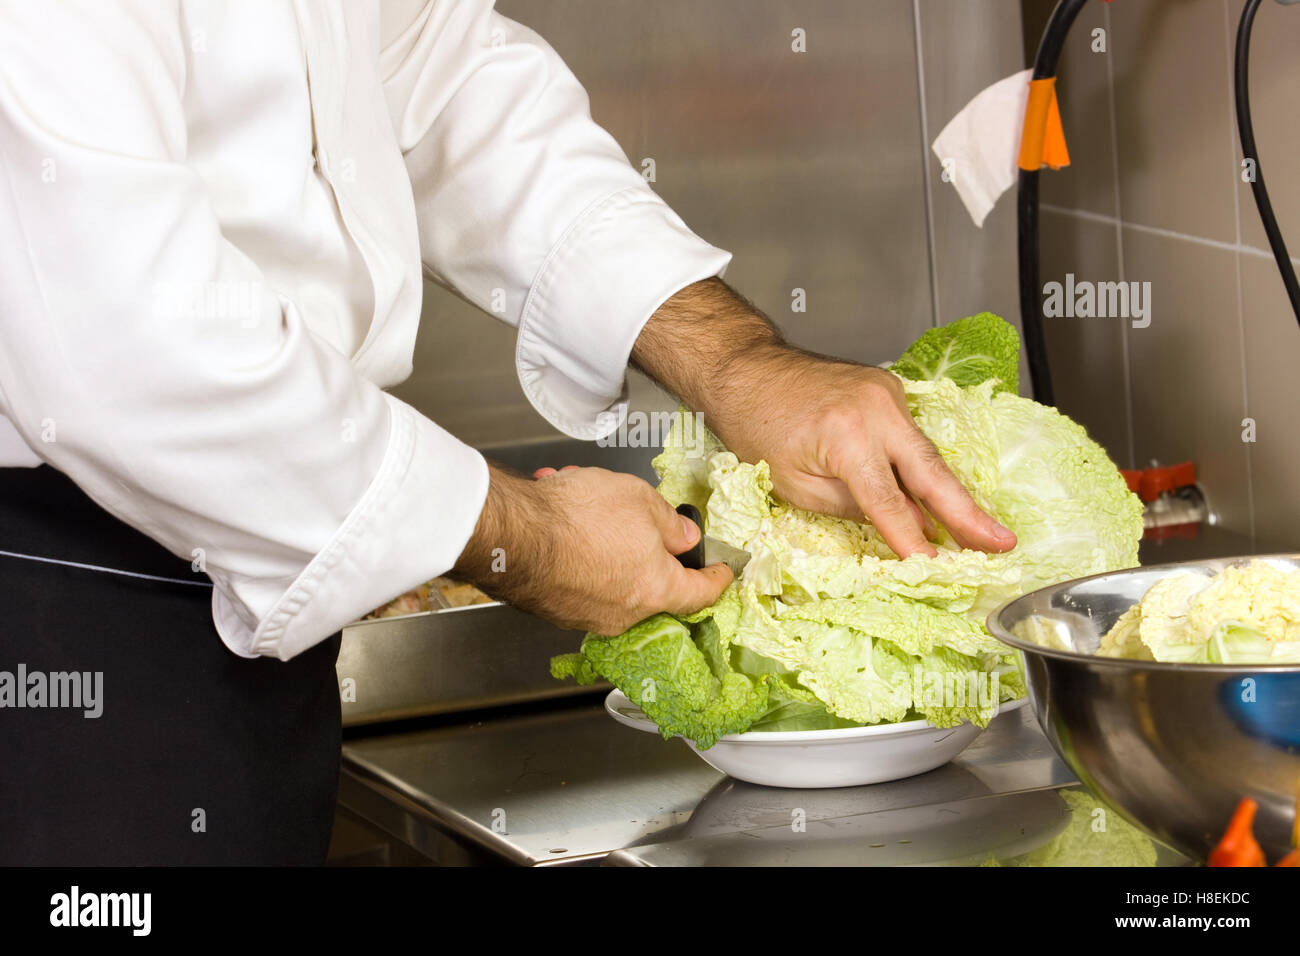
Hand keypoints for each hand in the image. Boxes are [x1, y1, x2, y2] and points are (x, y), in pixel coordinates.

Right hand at [453, 464, 732, 634]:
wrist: (513, 535)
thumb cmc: (580, 517)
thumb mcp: (641, 501)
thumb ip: (670, 523)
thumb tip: (685, 536)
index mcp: (656, 590)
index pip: (699, 593)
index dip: (715, 578)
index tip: (721, 572)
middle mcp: (623, 614)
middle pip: (650, 583)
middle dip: (644, 546)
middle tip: (635, 517)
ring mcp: (586, 617)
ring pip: (608, 576)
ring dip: (602, 542)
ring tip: (583, 504)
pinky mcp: (554, 610)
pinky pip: (576, 577)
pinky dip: (574, 551)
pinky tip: (559, 518)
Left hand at [631, 278, 1015, 558]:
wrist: (746, 368)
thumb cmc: (755, 425)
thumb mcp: (792, 482)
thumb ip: (849, 504)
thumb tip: (896, 523)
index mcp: (848, 436)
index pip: (889, 502)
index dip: (913, 539)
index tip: (936, 567)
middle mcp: (877, 409)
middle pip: (931, 471)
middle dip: (968, 513)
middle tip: (1002, 543)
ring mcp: (886, 394)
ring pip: (926, 453)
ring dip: (952, 494)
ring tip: (983, 532)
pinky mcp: (888, 390)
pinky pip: (912, 437)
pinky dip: (925, 467)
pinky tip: (943, 498)